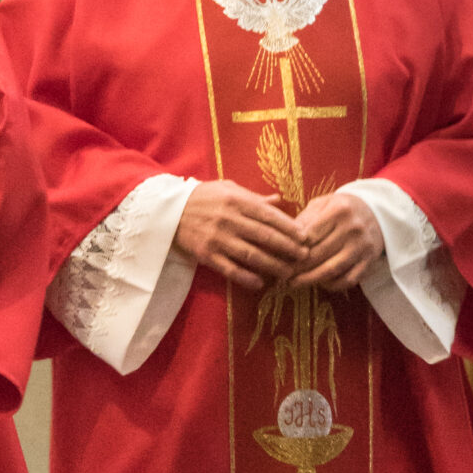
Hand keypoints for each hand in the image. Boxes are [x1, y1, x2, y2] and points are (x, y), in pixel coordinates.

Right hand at [172, 179, 308, 290]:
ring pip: (251, 255)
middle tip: (305, 257)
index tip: (306, 237)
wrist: (166, 211)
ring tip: (289, 273)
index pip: (269, 215)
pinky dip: (247, 278)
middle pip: (265, 236)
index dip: (289, 228)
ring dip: (273, 265)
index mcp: (235, 200)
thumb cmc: (201, 197)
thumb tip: (279, 200)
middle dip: (288, 248)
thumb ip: (253, 197)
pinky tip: (261, 283)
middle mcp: (228, 219)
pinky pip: (230, 269)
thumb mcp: (227, 189)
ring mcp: (217, 238)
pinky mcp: (206, 255)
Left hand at [288, 191, 384, 290]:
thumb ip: (305, 219)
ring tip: (295, 283)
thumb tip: (286, 239)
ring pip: (333, 269)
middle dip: (298, 267)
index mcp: (339, 210)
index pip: (310, 234)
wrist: (377, 211)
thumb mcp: (323, 204)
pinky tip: (320, 283)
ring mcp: (363, 246)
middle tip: (283, 274)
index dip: (293, 248)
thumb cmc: (342, 208)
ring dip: (311, 279)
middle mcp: (353, 228)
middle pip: (319, 253)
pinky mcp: (370, 260)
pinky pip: (349, 279)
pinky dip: (333, 285)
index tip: (280, 256)